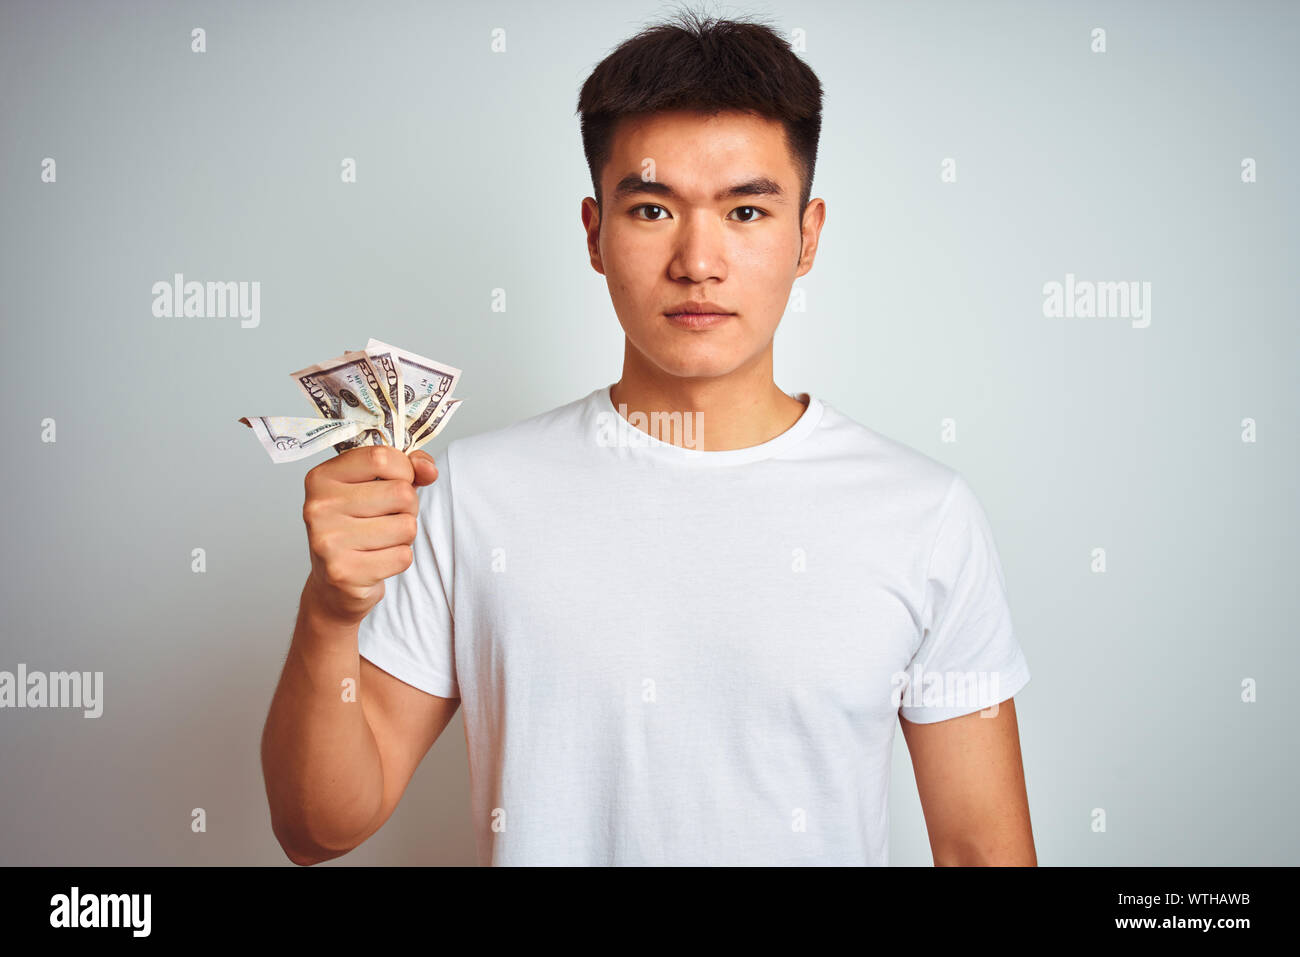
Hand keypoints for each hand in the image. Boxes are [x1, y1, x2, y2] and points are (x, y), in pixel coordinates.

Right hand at [300, 445, 438, 625]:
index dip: (404, 469)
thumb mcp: (374, 487)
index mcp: (322, 478)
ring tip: (382, 539)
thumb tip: (429, 469)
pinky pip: (403, 556)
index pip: (381, 457)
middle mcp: (319, 508)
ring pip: (407, 526)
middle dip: (408, 507)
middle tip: (388, 518)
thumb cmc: (357, 527)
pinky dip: (400, 558)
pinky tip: (378, 560)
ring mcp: (328, 542)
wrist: (333, 585)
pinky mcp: (345, 573)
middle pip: (401, 493)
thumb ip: (405, 468)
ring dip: (405, 535)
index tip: (400, 480)